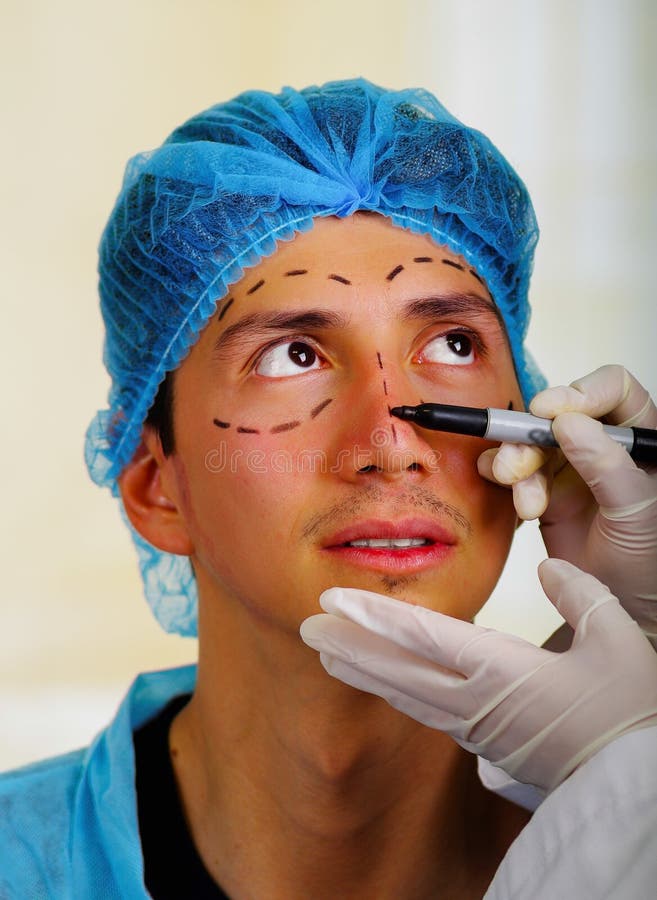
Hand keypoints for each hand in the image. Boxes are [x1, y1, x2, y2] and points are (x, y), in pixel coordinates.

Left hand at [300, 560, 656, 792]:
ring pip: (406, 696)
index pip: (421, 636)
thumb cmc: (628, 712)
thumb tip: (548, 569)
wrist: (637, 785)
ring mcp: (478, 729)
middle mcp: (478, 702)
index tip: (331, 600)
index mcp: (502, 671)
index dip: (372, 615)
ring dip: (364, 673)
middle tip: (306, 628)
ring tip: (328, 657)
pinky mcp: (487, 744)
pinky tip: (384, 685)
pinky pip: (427, 713)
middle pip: (397, 670)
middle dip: (348, 648)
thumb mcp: (615, 638)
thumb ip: (577, 593)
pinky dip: (396, 694)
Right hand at [477, 366, 656, 644]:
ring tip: (523, 497)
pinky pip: (515, 475)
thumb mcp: (638, 507)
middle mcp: (604, 445)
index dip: (581, 393)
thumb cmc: (650, 560)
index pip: (613, 391)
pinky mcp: (545, 493)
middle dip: (533, 435)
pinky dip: (509, 487)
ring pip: (531, 443)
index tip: (552, 412)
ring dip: (516, 464)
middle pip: (560, 415)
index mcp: (640, 437)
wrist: (625, 608)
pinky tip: (525, 509)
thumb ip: (606, 463)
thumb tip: (568, 422)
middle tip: (519, 460)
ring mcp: (572, 469)